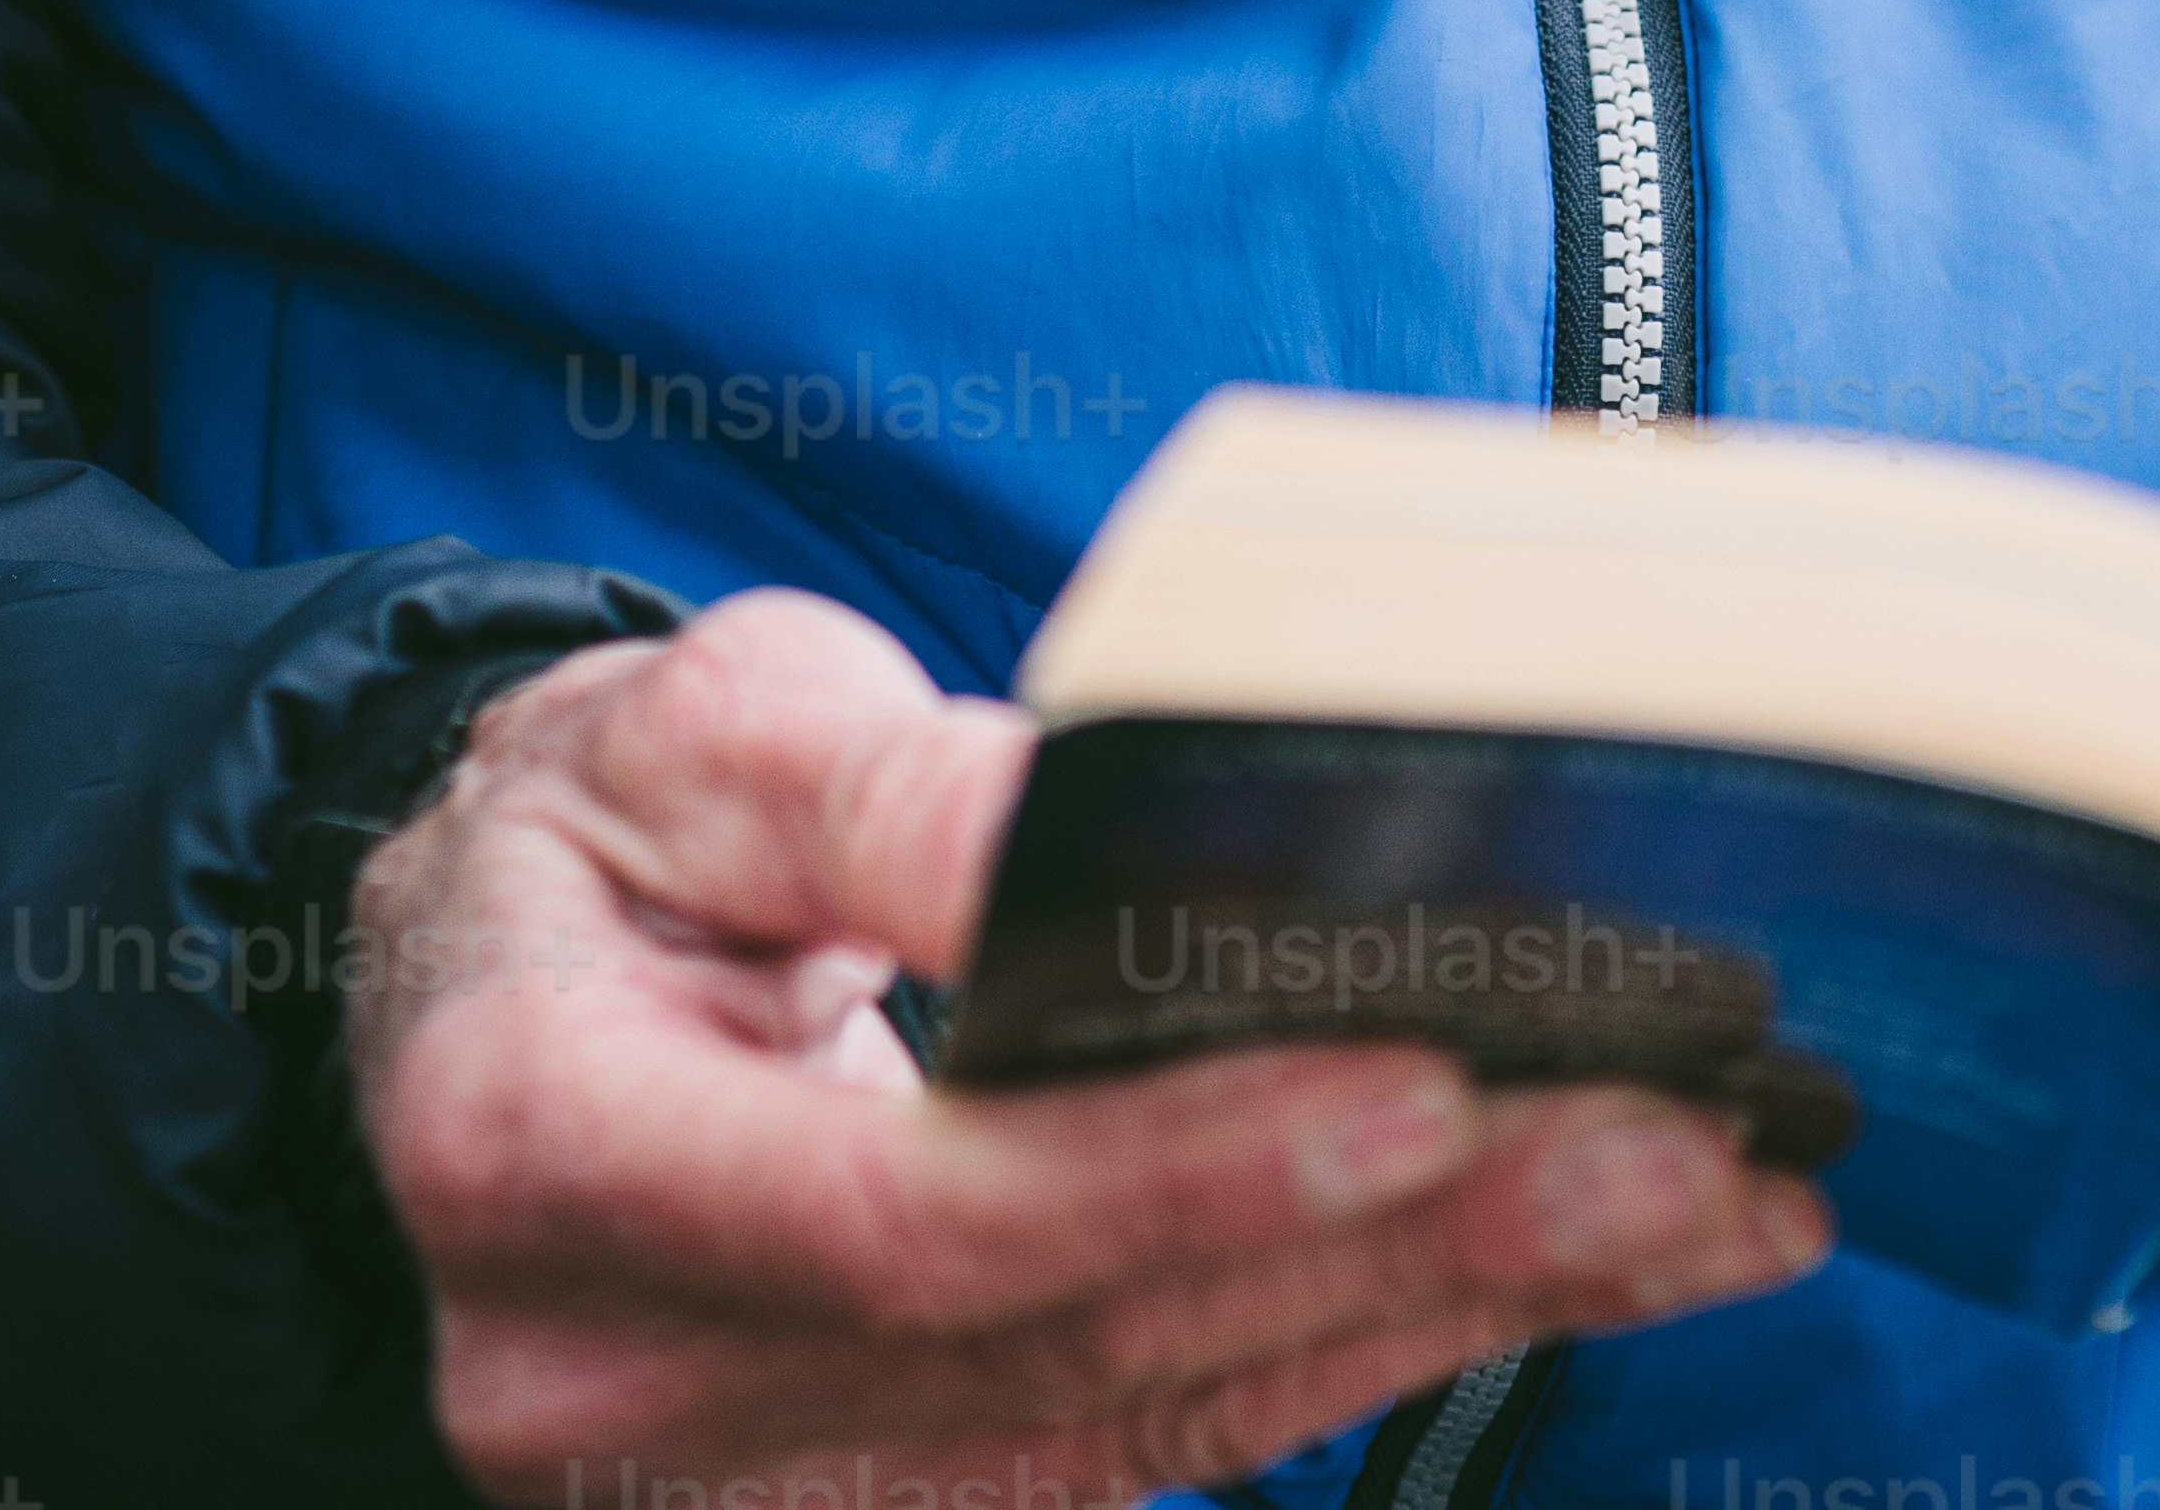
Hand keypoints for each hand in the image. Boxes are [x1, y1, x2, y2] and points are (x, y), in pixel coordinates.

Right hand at [344, 591, 1828, 1505]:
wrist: (466, 986)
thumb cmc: (596, 826)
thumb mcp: (698, 729)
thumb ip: (894, 795)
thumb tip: (1105, 831)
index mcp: (535, 1148)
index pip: (912, 1218)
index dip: (1178, 1161)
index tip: (1427, 1080)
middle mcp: (609, 1386)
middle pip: (1067, 1350)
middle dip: (1396, 1245)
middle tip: (1672, 1141)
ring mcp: (726, 1493)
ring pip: (1138, 1428)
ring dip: (1437, 1313)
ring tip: (1693, 1202)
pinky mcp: (862, 1508)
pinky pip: (1137, 1447)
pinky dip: (1358, 1345)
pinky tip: (1557, 1263)